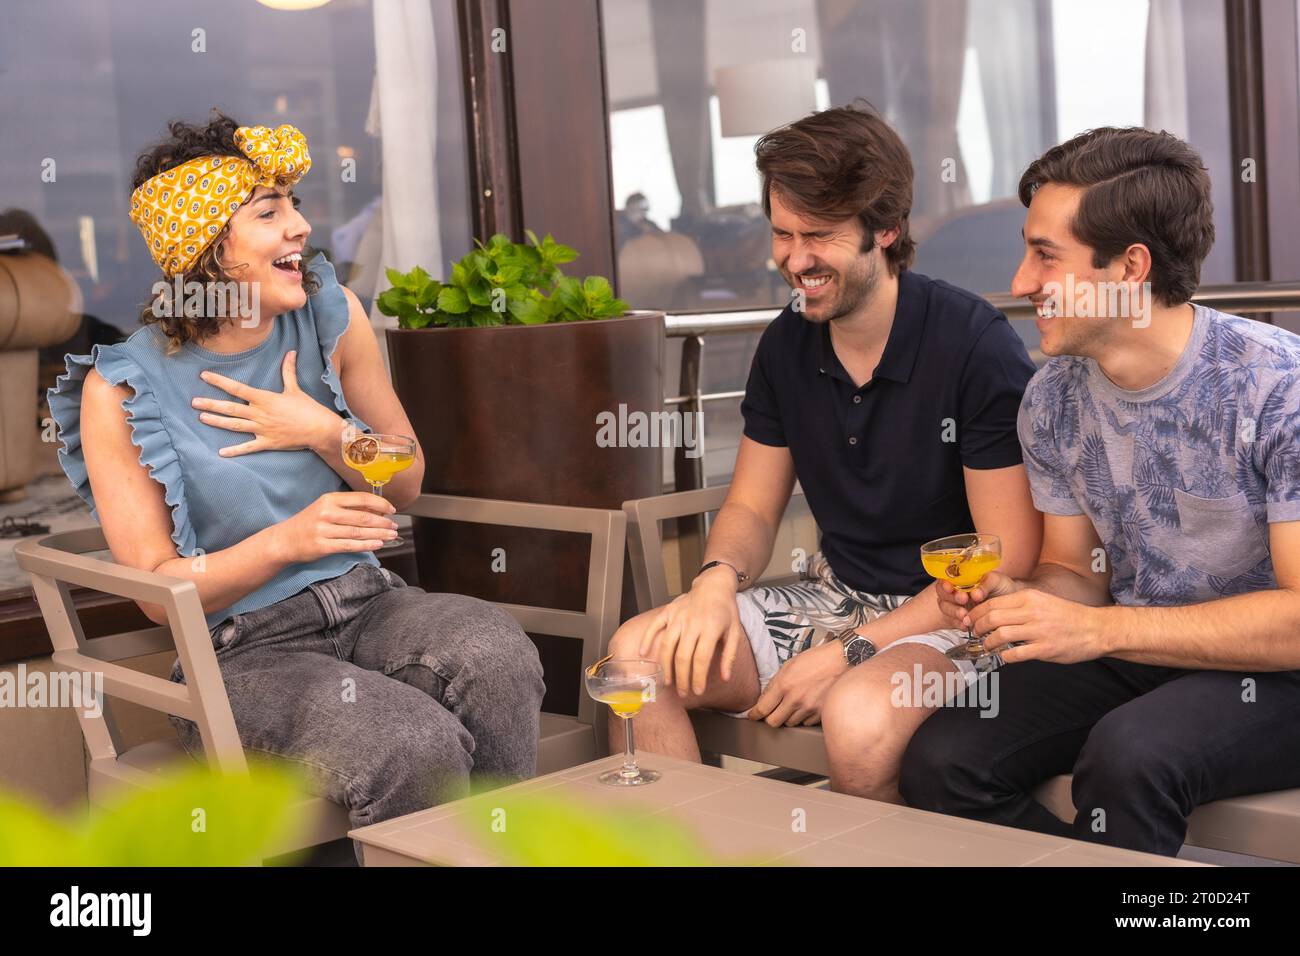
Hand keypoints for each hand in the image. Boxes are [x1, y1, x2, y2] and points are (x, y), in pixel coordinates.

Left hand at [193, 351, 340, 456]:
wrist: (319, 429)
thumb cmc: (308, 409)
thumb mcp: (295, 389)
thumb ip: (288, 371)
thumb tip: (291, 352)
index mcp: (265, 399)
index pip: (237, 388)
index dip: (219, 382)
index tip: (204, 376)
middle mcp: (260, 414)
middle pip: (230, 408)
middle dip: (210, 404)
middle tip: (193, 402)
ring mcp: (262, 429)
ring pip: (234, 425)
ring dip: (217, 422)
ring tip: (202, 418)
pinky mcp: (268, 443)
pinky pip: (248, 447)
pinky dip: (235, 451)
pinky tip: (221, 452)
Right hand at [272, 491, 399, 563]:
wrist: (284, 540)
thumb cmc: (308, 523)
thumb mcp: (325, 508)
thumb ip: (348, 507)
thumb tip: (376, 509)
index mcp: (329, 499)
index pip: (361, 498)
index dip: (380, 504)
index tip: (392, 509)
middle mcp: (327, 512)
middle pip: (363, 516)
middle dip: (383, 522)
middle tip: (394, 526)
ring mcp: (324, 530)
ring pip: (359, 532)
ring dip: (379, 534)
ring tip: (391, 535)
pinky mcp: (322, 546)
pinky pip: (350, 545)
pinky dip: (367, 545)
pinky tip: (378, 544)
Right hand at [639, 567, 745, 695]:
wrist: (714, 585)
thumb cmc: (726, 610)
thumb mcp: (735, 632)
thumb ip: (729, 656)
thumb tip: (725, 679)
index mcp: (711, 628)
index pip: (701, 658)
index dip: (698, 677)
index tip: (697, 691)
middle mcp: (692, 622)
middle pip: (683, 656)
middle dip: (682, 678)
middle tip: (683, 692)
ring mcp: (678, 616)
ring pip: (667, 645)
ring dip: (666, 666)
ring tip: (667, 682)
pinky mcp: (668, 611)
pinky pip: (654, 626)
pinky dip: (646, 639)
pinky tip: (643, 655)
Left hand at [746, 640, 846, 726]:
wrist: (842, 660)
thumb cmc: (817, 659)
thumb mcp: (790, 665)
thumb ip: (776, 682)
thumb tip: (765, 697)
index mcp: (784, 685)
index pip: (762, 708)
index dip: (754, 714)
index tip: (752, 716)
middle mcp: (795, 699)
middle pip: (774, 722)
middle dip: (770, 718)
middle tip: (772, 712)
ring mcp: (809, 708)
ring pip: (790, 724)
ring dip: (788, 717)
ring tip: (793, 704)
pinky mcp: (821, 713)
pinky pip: (805, 722)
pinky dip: (803, 717)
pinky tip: (806, 706)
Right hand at [936, 570, 1020, 630]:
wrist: (1012, 604)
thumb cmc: (1002, 587)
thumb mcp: (996, 580)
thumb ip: (985, 584)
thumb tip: (975, 593)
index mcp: (962, 578)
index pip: (946, 578)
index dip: (944, 583)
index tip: (950, 587)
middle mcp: (956, 591)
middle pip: (943, 594)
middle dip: (951, 598)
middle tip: (963, 600)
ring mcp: (957, 605)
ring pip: (945, 608)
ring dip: (953, 612)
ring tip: (964, 615)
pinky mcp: (961, 618)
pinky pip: (954, 622)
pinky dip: (958, 624)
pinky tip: (966, 626)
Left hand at [969, 587, 1107, 664]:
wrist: (1096, 629)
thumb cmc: (1068, 616)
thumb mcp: (1043, 601)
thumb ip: (1020, 606)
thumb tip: (994, 614)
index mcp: (1029, 597)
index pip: (992, 603)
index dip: (976, 613)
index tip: (971, 620)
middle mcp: (1032, 612)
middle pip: (992, 618)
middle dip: (977, 628)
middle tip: (975, 634)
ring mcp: (1038, 631)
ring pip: (1000, 636)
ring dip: (988, 643)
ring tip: (987, 646)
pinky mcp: (1045, 649)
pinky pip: (1015, 654)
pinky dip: (1004, 656)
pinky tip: (1004, 655)